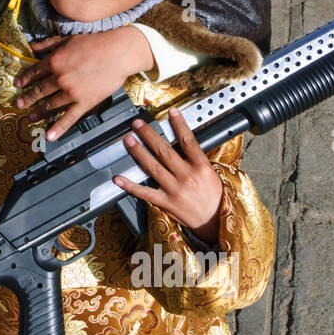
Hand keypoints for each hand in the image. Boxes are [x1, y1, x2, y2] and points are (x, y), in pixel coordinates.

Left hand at [15, 25, 154, 139]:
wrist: (119, 52)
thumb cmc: (95, 42)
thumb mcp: (68, 38)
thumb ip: (48, 44)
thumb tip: (32, 46)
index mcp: (54, 61)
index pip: (34, 72)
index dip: (24, 79)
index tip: (18, 85)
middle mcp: (59, 78)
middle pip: (39, 90)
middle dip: (27, 98)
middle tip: (19, 104)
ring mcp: (71, 92)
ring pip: (50, 104)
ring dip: (38, 112)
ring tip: (30, 117)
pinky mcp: (85, 102)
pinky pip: (69, 117)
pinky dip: (58, 128)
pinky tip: (49, 136)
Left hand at [112, 108, 222, 241]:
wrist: (215, 222)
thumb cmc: (213, 196)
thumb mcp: (211, 174)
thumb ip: (195, 159)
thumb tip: (182, 142)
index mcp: (201, 167)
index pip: (188, 141)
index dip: (179, 125)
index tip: (171, 113)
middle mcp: (187, 177)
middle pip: (165, 151)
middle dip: (149, 135)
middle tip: (138, 124)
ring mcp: (175, 190)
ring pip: (153, 167)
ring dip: (138, 152)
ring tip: (128, 140)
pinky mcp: (165, 202)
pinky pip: (145, 192)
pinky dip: (130, 186)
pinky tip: (118, 178)